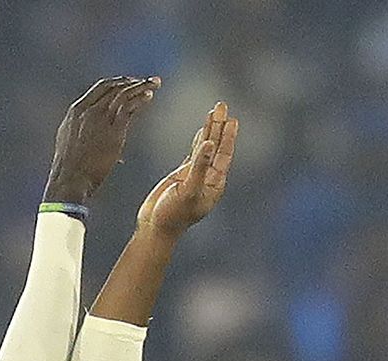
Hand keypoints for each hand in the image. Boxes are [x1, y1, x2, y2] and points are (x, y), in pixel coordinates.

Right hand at [44, 76, 160, 205]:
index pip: (100, 88)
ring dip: (141, 86)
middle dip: (132, 81)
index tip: (128, 83)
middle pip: (114, 87)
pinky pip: (129, 107)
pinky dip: (141, 98)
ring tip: (154, 84)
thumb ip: (83, 131)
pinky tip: (149, 96)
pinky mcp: (113, 129)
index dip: (117, 83)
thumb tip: (97, 135)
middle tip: (145, 81)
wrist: (69, 179)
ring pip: (124, 94)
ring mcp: (101, 118)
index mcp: (76, 110)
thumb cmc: (70, 168)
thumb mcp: (70, 142)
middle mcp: (89, 110)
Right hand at [136, 101, 238, 238]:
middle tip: (222, 105)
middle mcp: (208, 177)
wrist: (156, 227)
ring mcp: (195, 175)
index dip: (228, 136)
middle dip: (219, 126)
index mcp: (214, 183)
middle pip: (216, 146)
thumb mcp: (188, 191)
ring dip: (209, 129)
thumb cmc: (173, 215)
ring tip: (214, 111)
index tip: (232, 119)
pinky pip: (193, 153)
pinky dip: (198, 140)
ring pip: (205, 147)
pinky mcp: (183, 175)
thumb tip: (209, 144)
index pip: (223, 155)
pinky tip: (202, 131)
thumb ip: (198, 167)